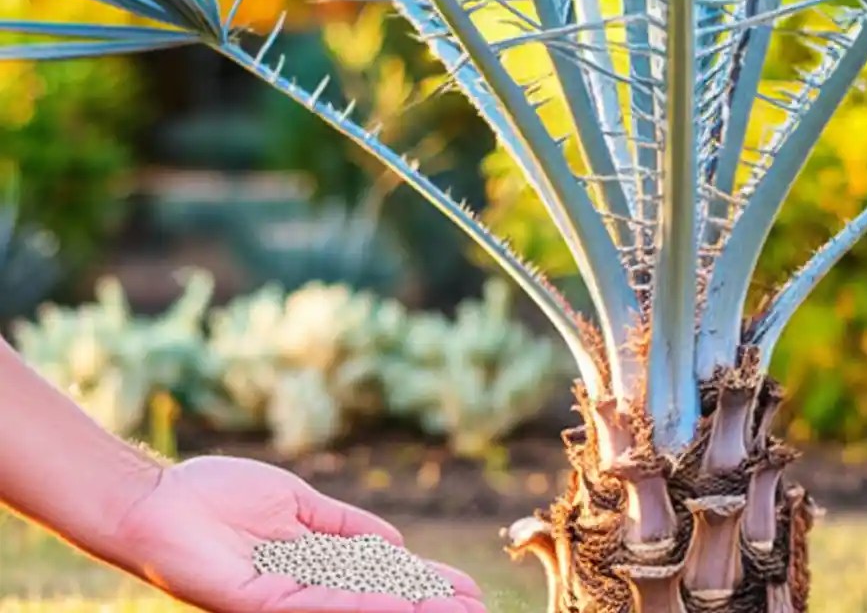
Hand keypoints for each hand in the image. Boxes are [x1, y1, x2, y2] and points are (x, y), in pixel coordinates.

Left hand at [111, 456, 486, 611]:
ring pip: (359, 607)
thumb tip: (397, 547)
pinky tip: (397, 601)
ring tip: (454, 611)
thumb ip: (345, 528)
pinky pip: (317, 604)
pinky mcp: (258, 602)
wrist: (156, 503)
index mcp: (317, 564)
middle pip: (381, 598)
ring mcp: (285, 597)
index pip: (384, 578)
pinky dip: (361, 602)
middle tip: (478, 610)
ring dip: (408, 609)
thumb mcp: (297, 505)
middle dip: (429, 604)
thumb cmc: (217, 498)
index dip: (427, 584)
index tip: (469, 591)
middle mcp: (307, 587)